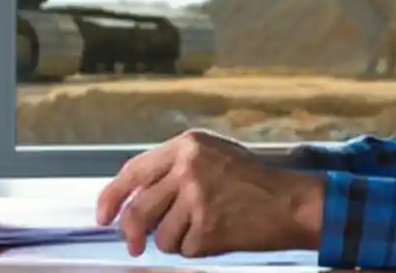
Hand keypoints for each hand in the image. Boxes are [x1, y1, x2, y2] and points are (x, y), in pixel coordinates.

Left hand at [95, 128, 324, 257]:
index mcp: (186, 145)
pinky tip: (219, 235)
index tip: (103, 216)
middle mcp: (188, 168)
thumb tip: (132, 197)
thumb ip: (174, 168)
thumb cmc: (253, 179)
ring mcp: (198, 198)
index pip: (132, 172)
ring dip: (176, 241)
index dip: (111, 198)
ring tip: (202, 229)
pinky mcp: (209, 226)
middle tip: (134, 246)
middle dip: (131, 234)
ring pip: (161, 236)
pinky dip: (198, 249)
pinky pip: (185, 250)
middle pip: (138, 210)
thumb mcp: (213, 155)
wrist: (292, 201)